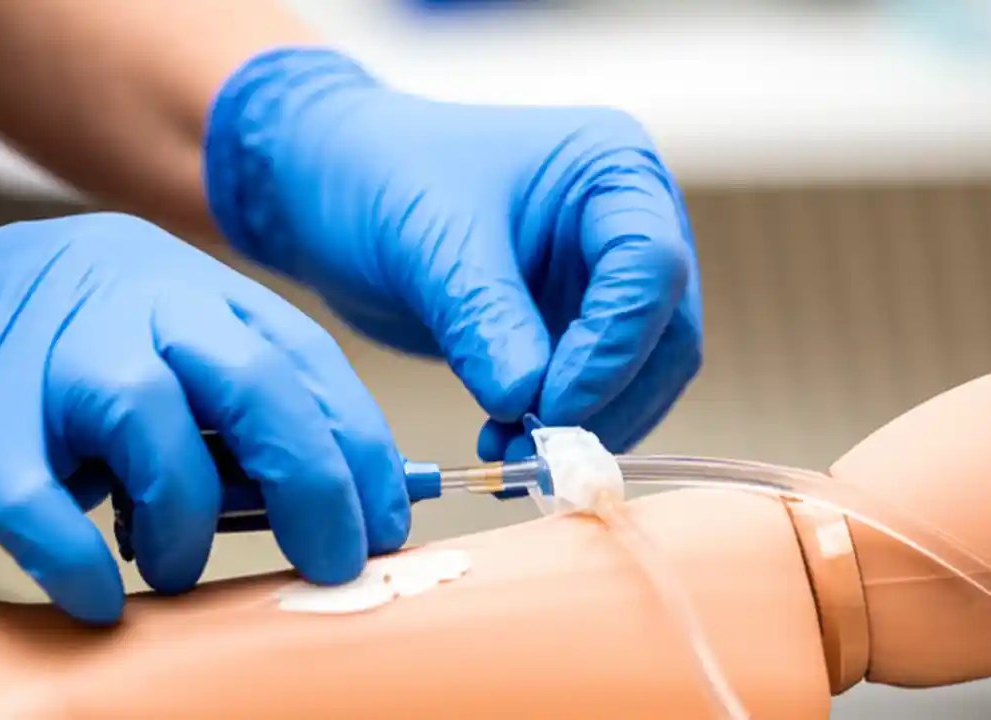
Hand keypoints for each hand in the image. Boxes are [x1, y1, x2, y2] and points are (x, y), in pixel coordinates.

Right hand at [0, 213, 408, 622]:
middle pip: (251, 382)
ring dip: (190, 520)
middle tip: (339, 558)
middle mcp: (111, 296)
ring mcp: (34, 357)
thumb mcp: (118, 352)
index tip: (386, 513)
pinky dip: (87, 563)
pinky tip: (102, 593)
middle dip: (317, 482)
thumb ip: (204, 408)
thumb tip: (310, 491)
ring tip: (179, 564)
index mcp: (164, 279)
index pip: (296, 356)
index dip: (356, 442)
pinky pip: (46, 508)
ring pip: (154, 428)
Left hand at [207, 49, 700, 458]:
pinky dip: (556, 426)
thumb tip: (526, 404)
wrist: (328, 188)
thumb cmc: (377, 174)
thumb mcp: (427, 240)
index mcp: (612, 170)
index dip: (609, 348)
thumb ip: (483, 318)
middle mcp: (626, 221)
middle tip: (532, 452)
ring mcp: (600, 278)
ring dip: (583, 426)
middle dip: (603, 399)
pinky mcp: (567, 325)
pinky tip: (500, 444)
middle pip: (662, 332)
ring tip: (506, 457)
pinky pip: (593, 392)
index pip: (650, 269)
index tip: (546, 405)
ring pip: (639, 374)